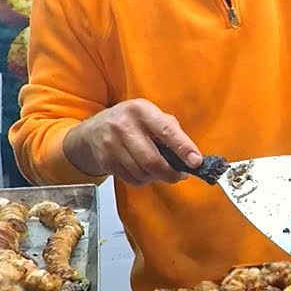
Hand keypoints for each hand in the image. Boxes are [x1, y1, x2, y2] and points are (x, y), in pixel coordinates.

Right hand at [63, 99, 202, 184]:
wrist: (93, 130)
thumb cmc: (130, 122)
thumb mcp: (149, 115)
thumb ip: (170, 130)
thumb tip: (190, 156)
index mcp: (141, 110)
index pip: (166, 130)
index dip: (183, 148)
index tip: (196, 162)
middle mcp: (123, 125)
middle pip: (153, 160)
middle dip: (171, 173)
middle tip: (179, 175)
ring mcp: (111, 144)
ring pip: (143, 173)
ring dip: (156, 177)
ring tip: (159, 170)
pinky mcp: (105, 160)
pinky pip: (132, 179)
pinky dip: (143, 180)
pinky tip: (143, 171)